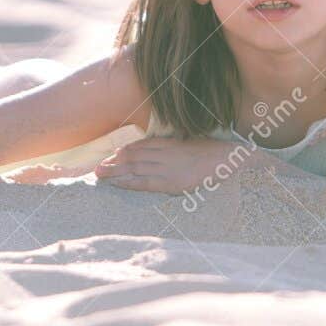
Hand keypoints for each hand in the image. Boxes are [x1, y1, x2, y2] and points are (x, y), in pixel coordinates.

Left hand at [93, 137, 246, 194]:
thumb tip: (159, 150)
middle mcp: (165, 154)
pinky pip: (145, 182)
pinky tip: (117, 182)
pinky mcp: (171, 182)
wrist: (229, 157)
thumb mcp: (191, 144)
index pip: (141, 146)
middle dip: (114, 162)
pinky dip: (129, 181)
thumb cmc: (213, 152)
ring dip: (116, 172)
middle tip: (96, 167)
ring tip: (100, 174)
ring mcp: (167, 168)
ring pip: (135, 168)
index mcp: (170, 143)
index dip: (124, 151)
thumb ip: (174, 146)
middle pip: (134, 157)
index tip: (112, 155)